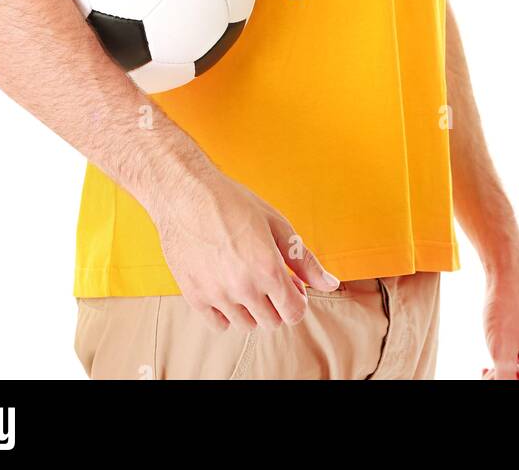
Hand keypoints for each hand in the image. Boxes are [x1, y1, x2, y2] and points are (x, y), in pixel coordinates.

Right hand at [155, 166, 338, 332]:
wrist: (186, 194)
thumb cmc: (234, 203)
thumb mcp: (277, 224)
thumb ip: (305, 259)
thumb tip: (331, 284)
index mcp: (268, 270)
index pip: (294, 313)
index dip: (298, 299)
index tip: (291, 284)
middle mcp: (243, 288)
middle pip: (272, 322)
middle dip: (276, 303)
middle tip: (267, 277)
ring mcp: (217, 295)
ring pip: (246, 325)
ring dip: (252, 308)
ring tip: (245, 279)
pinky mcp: (194, 297)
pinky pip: (219, 324)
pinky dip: (226, 312)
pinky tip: (226, 286)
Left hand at [482, 266, 518, 380]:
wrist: (509, 276)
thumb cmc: (506, 309)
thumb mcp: (501, 350)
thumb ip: (505, 378)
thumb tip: (502, 388)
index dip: (503, 385)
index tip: (490, 374)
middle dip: (501, 382)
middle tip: (484, 372)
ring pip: (517, 379)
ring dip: (499, 377)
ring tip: (485, 369)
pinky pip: (515, 368)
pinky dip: (501, 369)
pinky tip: (488, 366)